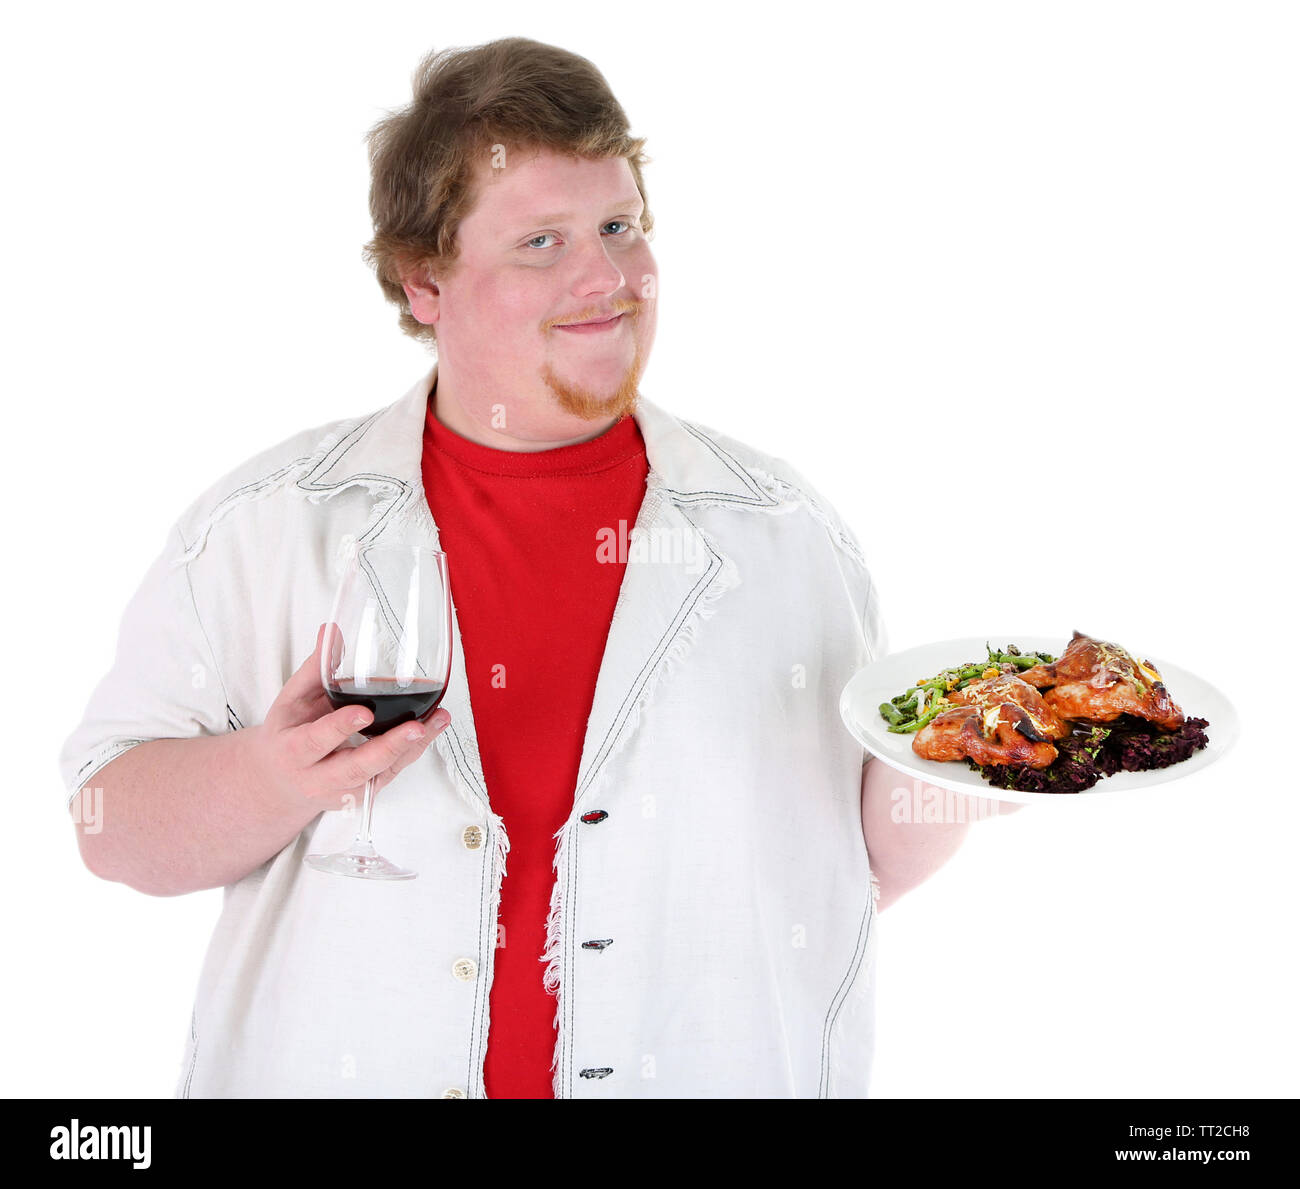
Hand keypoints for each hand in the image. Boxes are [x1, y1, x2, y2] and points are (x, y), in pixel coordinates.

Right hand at [246, 623, 450, 813]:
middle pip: (356, 768)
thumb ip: (314, 668)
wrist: (282, 784)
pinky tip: (433, 726)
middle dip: (388, 748)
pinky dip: (414, 750)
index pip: (316, 741)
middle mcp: (318, 779)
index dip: (340, 728)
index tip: (363, 713)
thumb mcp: (292, 701)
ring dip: (412, 747)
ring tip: (438, 719)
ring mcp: (344, 792)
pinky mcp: (366, 794)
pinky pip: (392, 772)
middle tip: (415, 727)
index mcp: (293, 752)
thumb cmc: (289, 735)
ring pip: (381, 773)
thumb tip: (331, 630)